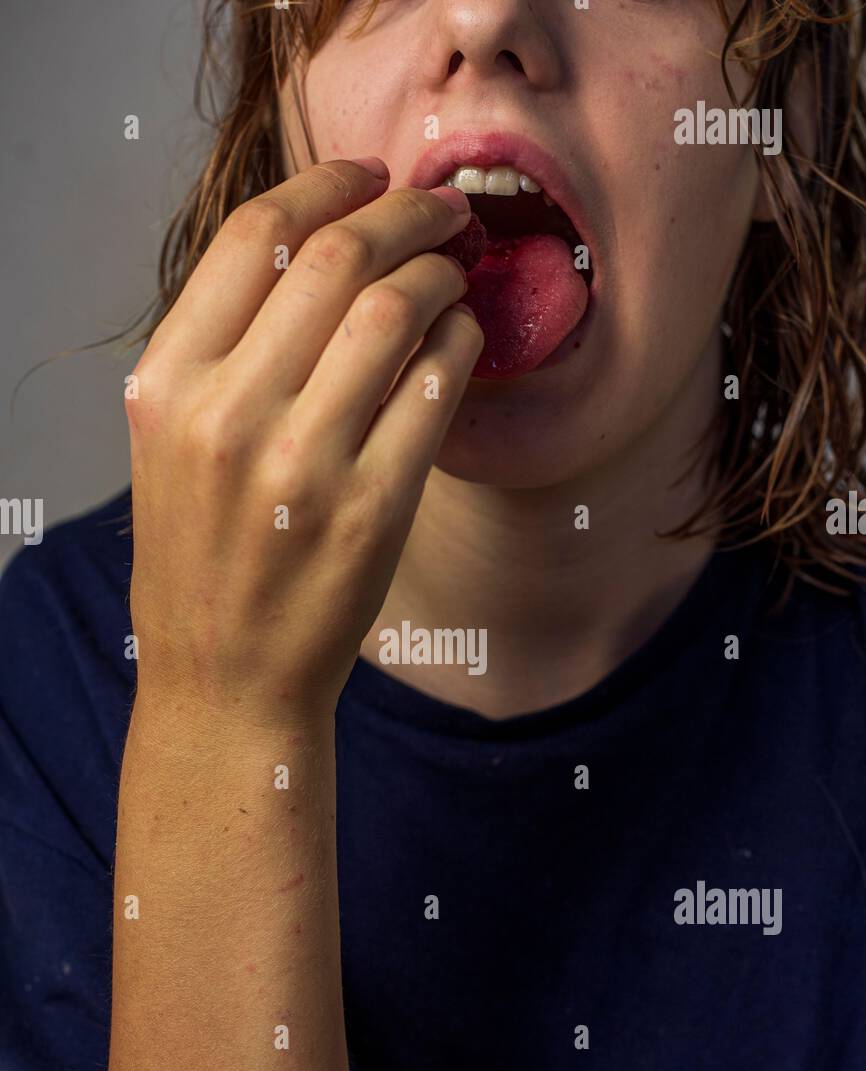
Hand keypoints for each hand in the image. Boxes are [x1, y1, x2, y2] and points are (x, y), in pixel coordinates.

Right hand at [126, 159, 481, 725]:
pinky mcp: (374, 509)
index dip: (327, 184)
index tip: (369, 174)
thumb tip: (321, 241)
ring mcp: (304, 464)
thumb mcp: (172, 439)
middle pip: (338, 258)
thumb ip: (223, 345)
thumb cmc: (203, 555)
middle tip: (442, 210)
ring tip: (457, 271)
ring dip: (442, 272)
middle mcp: (228, 415)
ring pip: (396, 312)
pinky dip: (461, 342)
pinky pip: (436, 388)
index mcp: (168, 384)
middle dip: (407, 212)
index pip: (257, 237)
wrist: (224, 677)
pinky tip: (463, 336)